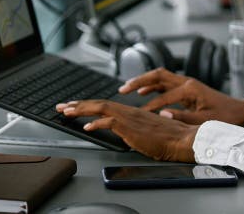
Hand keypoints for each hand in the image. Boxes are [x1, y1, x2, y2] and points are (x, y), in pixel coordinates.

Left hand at [55, 99, 196, 161]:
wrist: (182, 139)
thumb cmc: (169, 138)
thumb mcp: (146, 132)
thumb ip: (133, 129)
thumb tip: (124, 132)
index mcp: (132, 112)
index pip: (105, 105)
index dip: (87, 105)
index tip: (74, 107)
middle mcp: (129, 111)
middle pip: (99, 103)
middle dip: (78, 104)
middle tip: (62, 106)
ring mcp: (130, 118)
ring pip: (101, 107)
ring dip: (82, 109)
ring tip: (67, 112)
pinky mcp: (132, 127)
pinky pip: (110, 121)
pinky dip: (97, 123)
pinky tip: (87, 127)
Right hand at [119, 67, 243, 126]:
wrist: (241, 111)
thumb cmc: (226, 117)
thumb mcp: (205, 120)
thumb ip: (183, 117)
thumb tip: (162, 115)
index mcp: (191, 89)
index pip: (164, 96)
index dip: (150, 106)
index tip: (137, 115)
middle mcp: (187, 82)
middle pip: (158, 75)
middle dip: (139, 81)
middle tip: (123, 89)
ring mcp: (187, 83)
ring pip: (161, 77)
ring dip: (144, 81)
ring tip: (127, 88)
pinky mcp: (188, 88)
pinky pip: (166, 83)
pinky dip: (153, 86)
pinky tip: (144, 93)